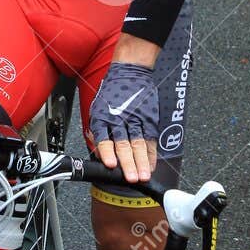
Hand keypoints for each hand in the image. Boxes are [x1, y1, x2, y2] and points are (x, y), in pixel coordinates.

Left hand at [88, 61, 158, 184]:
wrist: (131, 71)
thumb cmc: (113, 92)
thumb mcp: (98, 108)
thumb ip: (99, 130)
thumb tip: (99, 153)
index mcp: (103, 117)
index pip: (104, 138)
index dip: (107, 152)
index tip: (110, 164)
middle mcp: (119, 118)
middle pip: (124, 144)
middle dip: (128, 163)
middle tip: (131, 177)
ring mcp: (136, 119)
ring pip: (139, 144)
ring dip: (141, 162)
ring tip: (143, 175)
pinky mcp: (149, 119)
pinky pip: (150, 139)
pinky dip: (151, 154)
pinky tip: (151, 164)